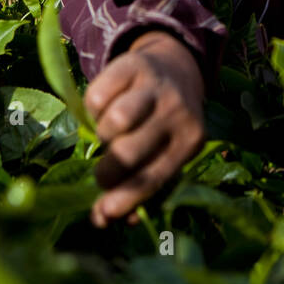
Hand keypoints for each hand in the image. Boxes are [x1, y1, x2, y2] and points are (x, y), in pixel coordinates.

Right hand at [84, 29, 205, 227]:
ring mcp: (156, 87)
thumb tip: (104, 219)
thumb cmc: (164, 125)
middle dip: (109, 171)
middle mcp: (178, 113)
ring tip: (109, 136)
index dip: (127, 197)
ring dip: (103, 135)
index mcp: (190, 141)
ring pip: (116, 120)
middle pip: (130, 151)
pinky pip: (97, 96)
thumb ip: (138, 188)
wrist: (176, 68)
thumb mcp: (165, 153)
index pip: (155, 177)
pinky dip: (93, 109)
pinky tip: (105, 109)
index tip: (103, 213)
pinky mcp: (133, 65)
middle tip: (103, 173)